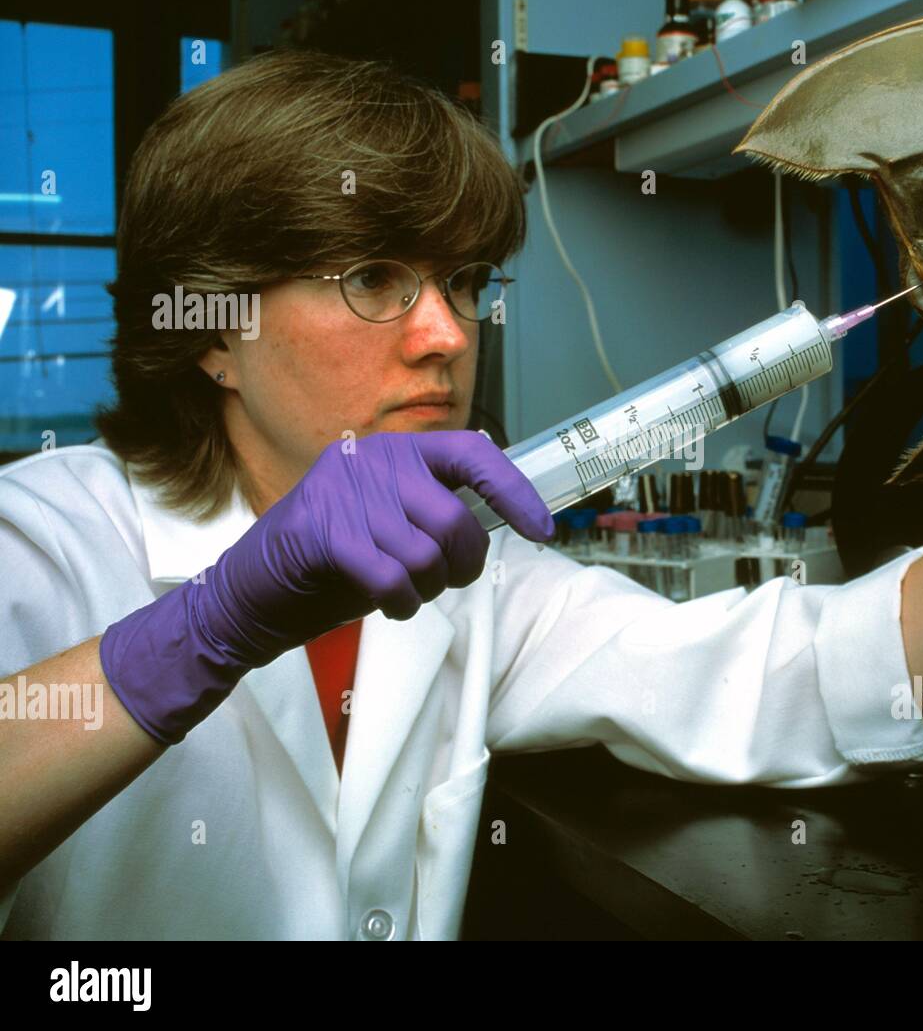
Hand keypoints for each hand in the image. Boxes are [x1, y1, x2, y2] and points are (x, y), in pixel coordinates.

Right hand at [100, 431, 553, 743]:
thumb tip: (503, 519)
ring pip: (426, 552)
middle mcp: (370, 460)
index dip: (514, 491)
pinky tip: (389, 604)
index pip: (472, 453)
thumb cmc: (329, 564)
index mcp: (394, 451)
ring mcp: (342, 492)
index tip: (541, 528)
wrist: (248, 597)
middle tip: (446, 580)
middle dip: (462, 563)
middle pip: (454, 517)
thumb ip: (437, 512)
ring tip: (404, 592)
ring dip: (427, 588)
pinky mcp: (321, 532)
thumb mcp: (392, 525)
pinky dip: (401, 602)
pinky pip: (392, 576)